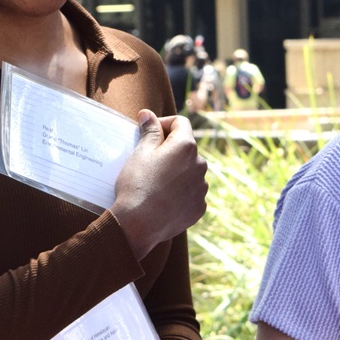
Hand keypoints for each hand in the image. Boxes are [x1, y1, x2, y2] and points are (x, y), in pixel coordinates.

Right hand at [111, 111, 207, 258]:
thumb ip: (149, 131)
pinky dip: (180, 192)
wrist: (139, 224)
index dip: (163, 123)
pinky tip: (162, 198)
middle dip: (170, 150)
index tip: (149, 131)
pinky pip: (191, 193)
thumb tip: (149, 115)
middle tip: (148, 160)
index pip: (180, 122)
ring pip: (190, 171)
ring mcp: (201, 188)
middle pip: (186, 148)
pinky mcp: (199, 207)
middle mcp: (200, 165)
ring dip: (176, 171)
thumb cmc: (137, 185)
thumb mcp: (140, 153)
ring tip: (155, 182)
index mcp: (186, 146)